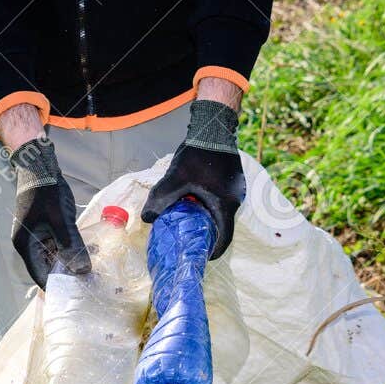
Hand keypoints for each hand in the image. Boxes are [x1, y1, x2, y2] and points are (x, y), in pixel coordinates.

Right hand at [7, 134, 89, 289]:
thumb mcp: (61, 221)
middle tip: (90, 282)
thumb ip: (71, 246)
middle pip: (48, 267)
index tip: (75, 295)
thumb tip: (82, 271)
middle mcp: (28, 244)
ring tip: (94, 267)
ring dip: (72, 260)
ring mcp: (36, 236)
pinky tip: (90, 250)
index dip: (57, 286)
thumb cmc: (46, 192)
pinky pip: (59, 244)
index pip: (40, 275)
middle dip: (68, 274)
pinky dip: (72, 248)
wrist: (39, 166)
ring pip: (55, 256)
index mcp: (25, 245)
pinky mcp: (45, 229)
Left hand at [141, 99, 243, 259]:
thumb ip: (160, 200)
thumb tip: (147, 218)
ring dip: (209, 216)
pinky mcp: (234, 179)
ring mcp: (238, 188)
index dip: (214, 251)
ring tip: (191, 218)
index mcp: (226, 205)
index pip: (224, 238)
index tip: (203, 256)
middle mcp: (237, 199)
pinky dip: (212, 203)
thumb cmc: (198, 155)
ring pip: (223, 211)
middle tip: (191, 237)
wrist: (214, 127)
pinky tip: (197, 197)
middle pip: (223, 225)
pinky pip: (223, 198)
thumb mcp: (174, 180)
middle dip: (208, 233)